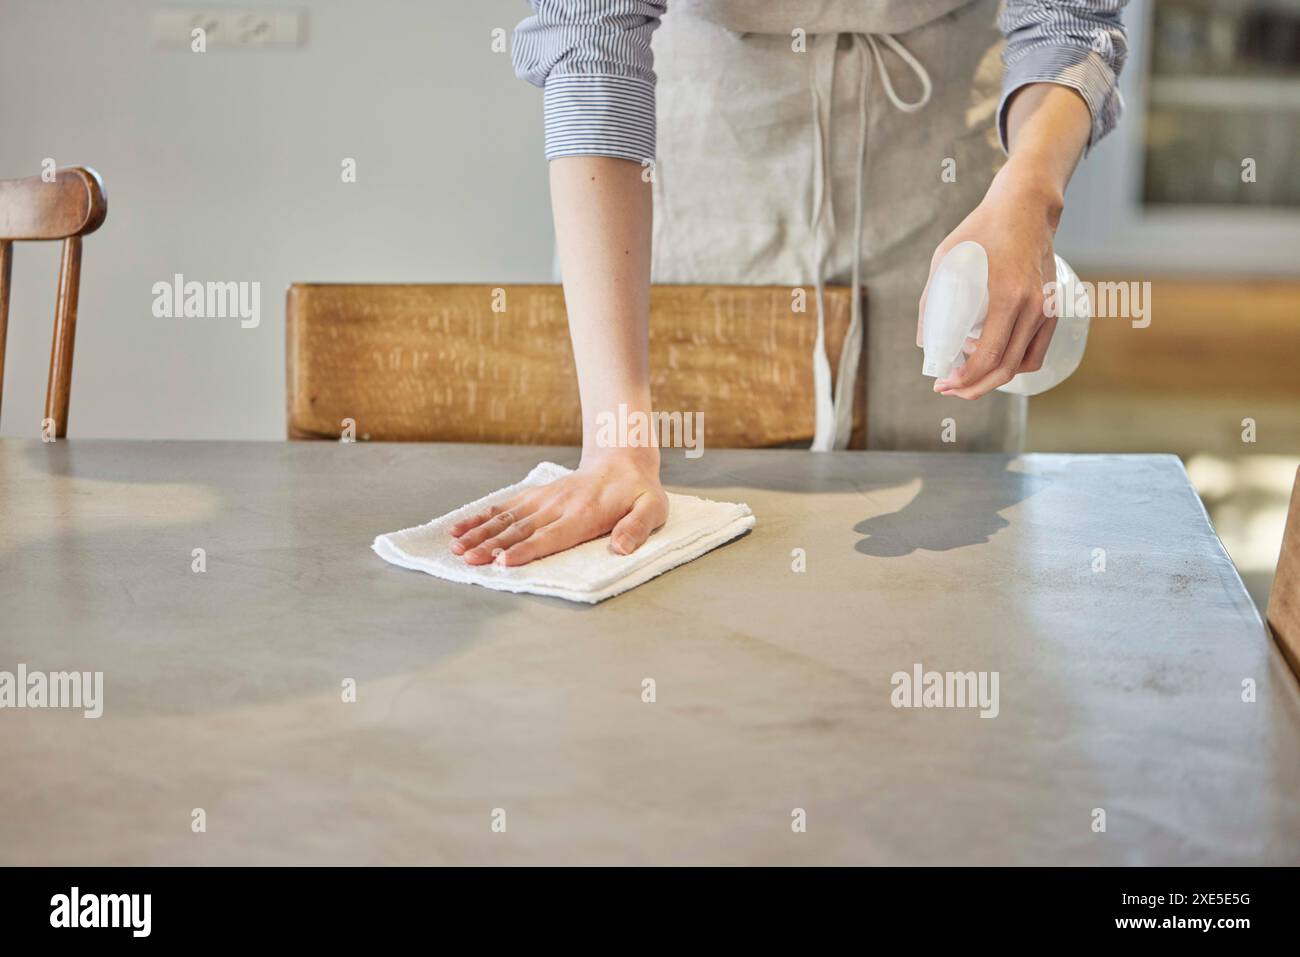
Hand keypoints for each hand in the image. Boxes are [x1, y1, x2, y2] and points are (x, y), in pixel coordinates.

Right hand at [448, 448, 668, 566]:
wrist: (623, 459)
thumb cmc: (638, 492)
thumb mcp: (652, 509)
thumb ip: (636, 529)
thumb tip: (622, 549)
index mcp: (584, 514)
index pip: (551, 536)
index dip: (527, 550)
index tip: (503, 562)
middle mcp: (559, 506)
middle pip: (521, 529)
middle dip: (492, 545)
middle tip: (469, 560)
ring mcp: (545, 499)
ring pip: (507, 517)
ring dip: (480, 532)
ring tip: (457, 547)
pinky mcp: (537, 495)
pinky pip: (505, 506)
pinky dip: (481, 517)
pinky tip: (460, 527)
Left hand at [917, 159, 1063, 399]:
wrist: (1027, 207)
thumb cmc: (982, 230)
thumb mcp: (946, 260)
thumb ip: (934, 302)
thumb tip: (926, 343)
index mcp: (1009, 296)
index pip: (988, 356)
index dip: (964, 379)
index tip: (942, 383)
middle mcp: (1034, 307)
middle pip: (1005, 369)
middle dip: (973, 387)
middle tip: (948, 389)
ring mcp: (1047, 310)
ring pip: (1022, 366)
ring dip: (993, 380)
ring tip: (965, 377)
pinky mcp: (1052, 310)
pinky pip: (1034, 352)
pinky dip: (1013, 364)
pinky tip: (990, 359)